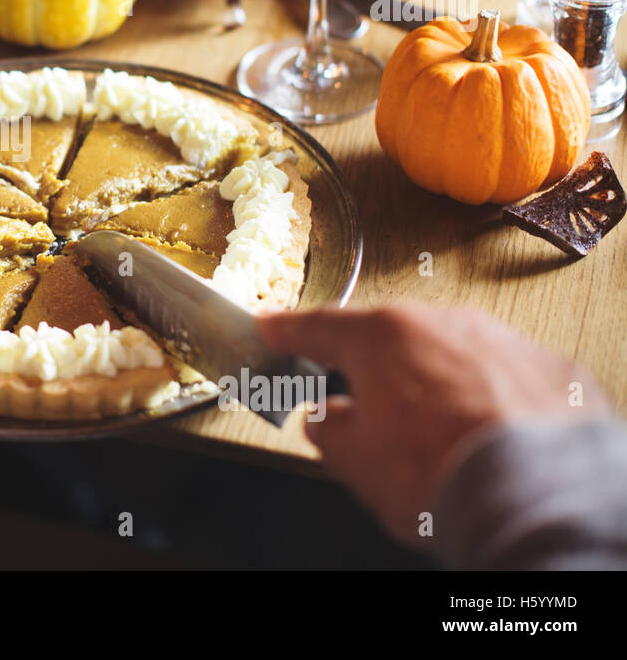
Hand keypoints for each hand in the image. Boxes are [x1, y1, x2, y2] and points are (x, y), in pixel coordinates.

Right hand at [256, 303, 612, 543]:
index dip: (286, 331)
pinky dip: (488, 402)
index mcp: (380, 337)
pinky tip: (483, 438)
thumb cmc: (441, 473)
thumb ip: (330, 431)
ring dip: (435, 387)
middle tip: (361, 409)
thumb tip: (329, 422)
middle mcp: (440, 324)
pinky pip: (502, 379)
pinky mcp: (549, 369)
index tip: (270, 329)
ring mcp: (499, 341)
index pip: (317, 327)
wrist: (540, 495)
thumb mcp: (354, 462)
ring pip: (450, 356)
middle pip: (391, 342)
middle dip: (374, 372)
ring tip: (434, 437)